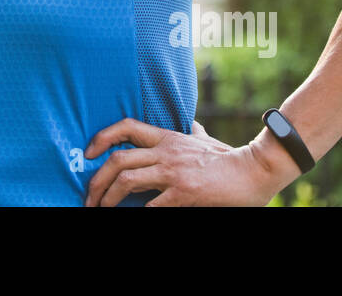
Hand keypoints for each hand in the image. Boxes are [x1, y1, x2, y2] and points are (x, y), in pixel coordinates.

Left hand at [83, 118, 278, 205]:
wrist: (253, 170)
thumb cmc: (229, 158)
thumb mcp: (206, 140)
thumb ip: (194, 133)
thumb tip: (192, 124)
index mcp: (167, 137)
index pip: (126, 127)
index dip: (102, 137)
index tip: (88, 153)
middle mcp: (165, 151)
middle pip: (118, 159)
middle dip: (97, 179)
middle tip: (88, 196)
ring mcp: (173, 172)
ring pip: (127, 180)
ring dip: (109, 197)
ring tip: (102, 209)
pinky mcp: (184, 192)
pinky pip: (151, 204)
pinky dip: (138, 213)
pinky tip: (133, 216)